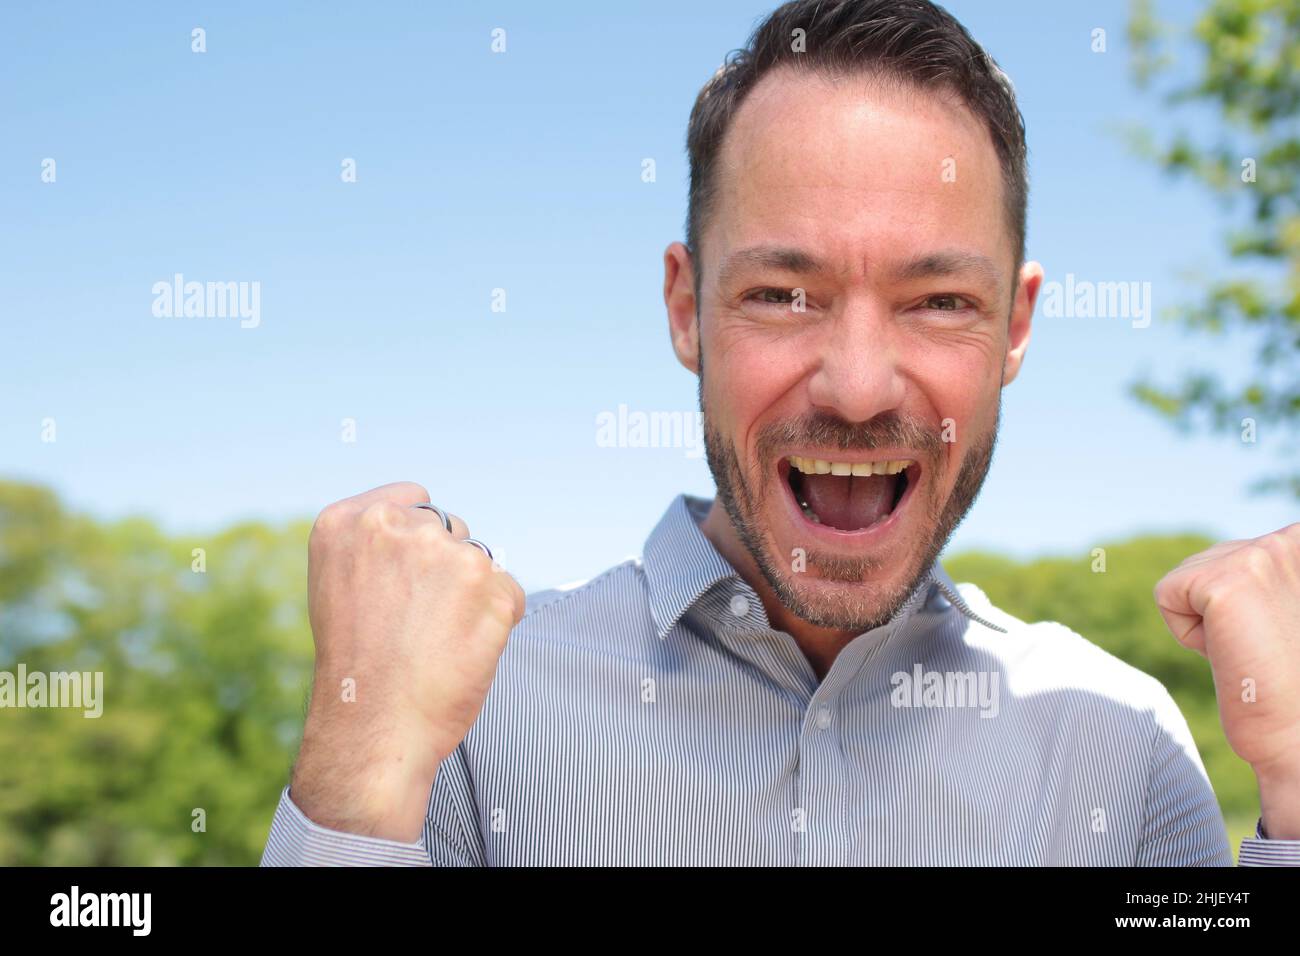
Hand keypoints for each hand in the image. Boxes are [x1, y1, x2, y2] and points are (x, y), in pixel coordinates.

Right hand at [290, 482, 524, 841]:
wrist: (374, 727)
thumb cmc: (359, 667)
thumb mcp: (340, 584)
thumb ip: (378, 545)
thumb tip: (431, 524)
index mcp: (348, 521)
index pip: (413, 499)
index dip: (417, 540)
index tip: (405, 579)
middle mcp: (397, 527)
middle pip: (450, 529)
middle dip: (445, 569)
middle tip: (417, 622)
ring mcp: (447, 553)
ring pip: (482, 561)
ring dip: (472, 595)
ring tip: (435, 640)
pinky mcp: (491, 586)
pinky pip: (509, 593)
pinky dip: (495, 622)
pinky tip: (461, 650)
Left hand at [1155, 523, 1299, 837]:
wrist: (1299, 731)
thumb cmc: (1293, 680)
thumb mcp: (1285, 604)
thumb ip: (1265, 574)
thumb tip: (1232, 562)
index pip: (1237, 553)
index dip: (1243, 601)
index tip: (1275, 633)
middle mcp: (1288, 538)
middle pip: (1207, 563)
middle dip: (1220, 609)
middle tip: (1258, 646)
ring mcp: (1258, 555)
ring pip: (1185, 578)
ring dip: (1206, 621)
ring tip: (1248, 648)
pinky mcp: (1225, 582)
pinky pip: (1167, 596)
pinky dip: (1185, 632)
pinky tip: (1227, 651)